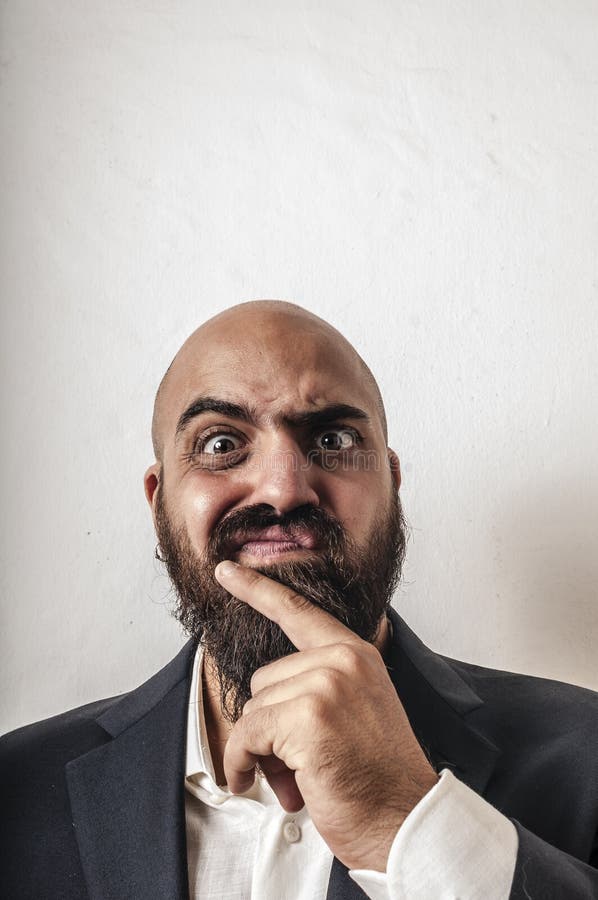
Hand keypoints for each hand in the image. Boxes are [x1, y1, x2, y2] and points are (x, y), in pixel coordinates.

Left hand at [214, 560, 438, 871]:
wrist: (407, 822)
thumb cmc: (377, 778)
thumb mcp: (355, 714)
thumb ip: (317, 691)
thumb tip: (260, 709)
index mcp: (356, 654)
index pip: (299, 613)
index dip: (257, 590)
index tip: (226, 570)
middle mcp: (343, 660)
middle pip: (263, 680)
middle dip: (271, 727)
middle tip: (302, 763)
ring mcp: (327, 684)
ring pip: (254, 709)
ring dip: (263, 751)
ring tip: (300, 778)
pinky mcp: (309, 717)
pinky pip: (248, 736)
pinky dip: (245, 765)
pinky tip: (270, 787)